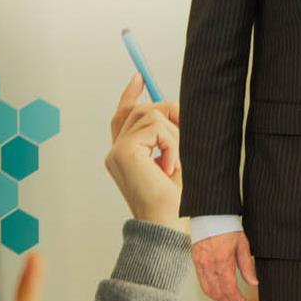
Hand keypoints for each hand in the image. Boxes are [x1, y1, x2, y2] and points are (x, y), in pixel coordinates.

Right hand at [104, 75, 182, 228]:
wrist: (171, 224)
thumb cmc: (179, 199)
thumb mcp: (178, 158)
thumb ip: (170, 135)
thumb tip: (175, 109)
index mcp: (126, 154)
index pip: (123, 115)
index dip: (130, 94)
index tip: (138, 77)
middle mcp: (116, 151)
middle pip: (141, 110)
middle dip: (169, 113)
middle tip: (184, 134)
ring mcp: (117, 151)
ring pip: (151, 114)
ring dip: (174, 134)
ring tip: (176, 161)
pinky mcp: (124, 152)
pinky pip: (156, 127)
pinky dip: (171, 142)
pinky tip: (170, 166)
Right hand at [192, 230, 257, 300]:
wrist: (211, 215)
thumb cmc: (228, 227)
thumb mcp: (243, 245)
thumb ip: (247, 266)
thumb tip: (253, 282)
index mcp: (223, 261)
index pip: (229, 288)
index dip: (237, 300)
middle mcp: (209, 265)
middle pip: (217, 292)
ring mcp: (200, 264)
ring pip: (207, 290)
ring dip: (218, 299)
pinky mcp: (196, 262)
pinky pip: (202, 282)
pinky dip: (210, 291)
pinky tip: (218, 293)